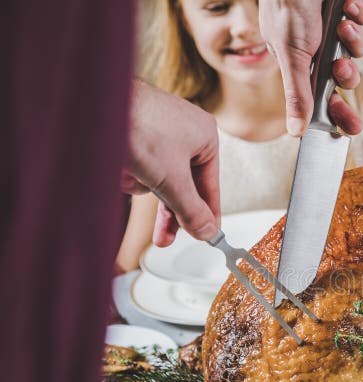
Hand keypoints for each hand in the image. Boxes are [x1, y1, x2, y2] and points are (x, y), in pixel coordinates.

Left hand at [123, 80, 220, 245]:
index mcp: (205, 136)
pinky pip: (141, 164)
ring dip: (143, 184)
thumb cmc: (139, 128)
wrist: (93, 103)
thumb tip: (208, 232)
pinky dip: (130, 171)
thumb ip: (191, 210)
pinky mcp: (137, 132)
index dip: (207, 214)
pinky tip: (119, 165)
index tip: (206, 236)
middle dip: (169, 210)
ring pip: (158, 176)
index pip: (211, 185)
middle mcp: (185, 131)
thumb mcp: (171, 180)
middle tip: (164, 239)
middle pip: (183, 184)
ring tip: (129, 174)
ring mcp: (160, 131)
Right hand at [260, 0, 362, 135]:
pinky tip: (348, 3)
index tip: (354, 129)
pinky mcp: (348, 6)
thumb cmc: (287, 4)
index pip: (320, 98)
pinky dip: (359, 13)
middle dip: (347, 77)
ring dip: (352, 41)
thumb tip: (294, 132)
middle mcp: (316, 47)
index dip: (338, 113)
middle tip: (344, 71)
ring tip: (342, 26)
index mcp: (297, 62)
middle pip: (343, 78)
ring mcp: (333, 27)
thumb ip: (297, 94)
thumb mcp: (292, 55)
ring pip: (356, 50)